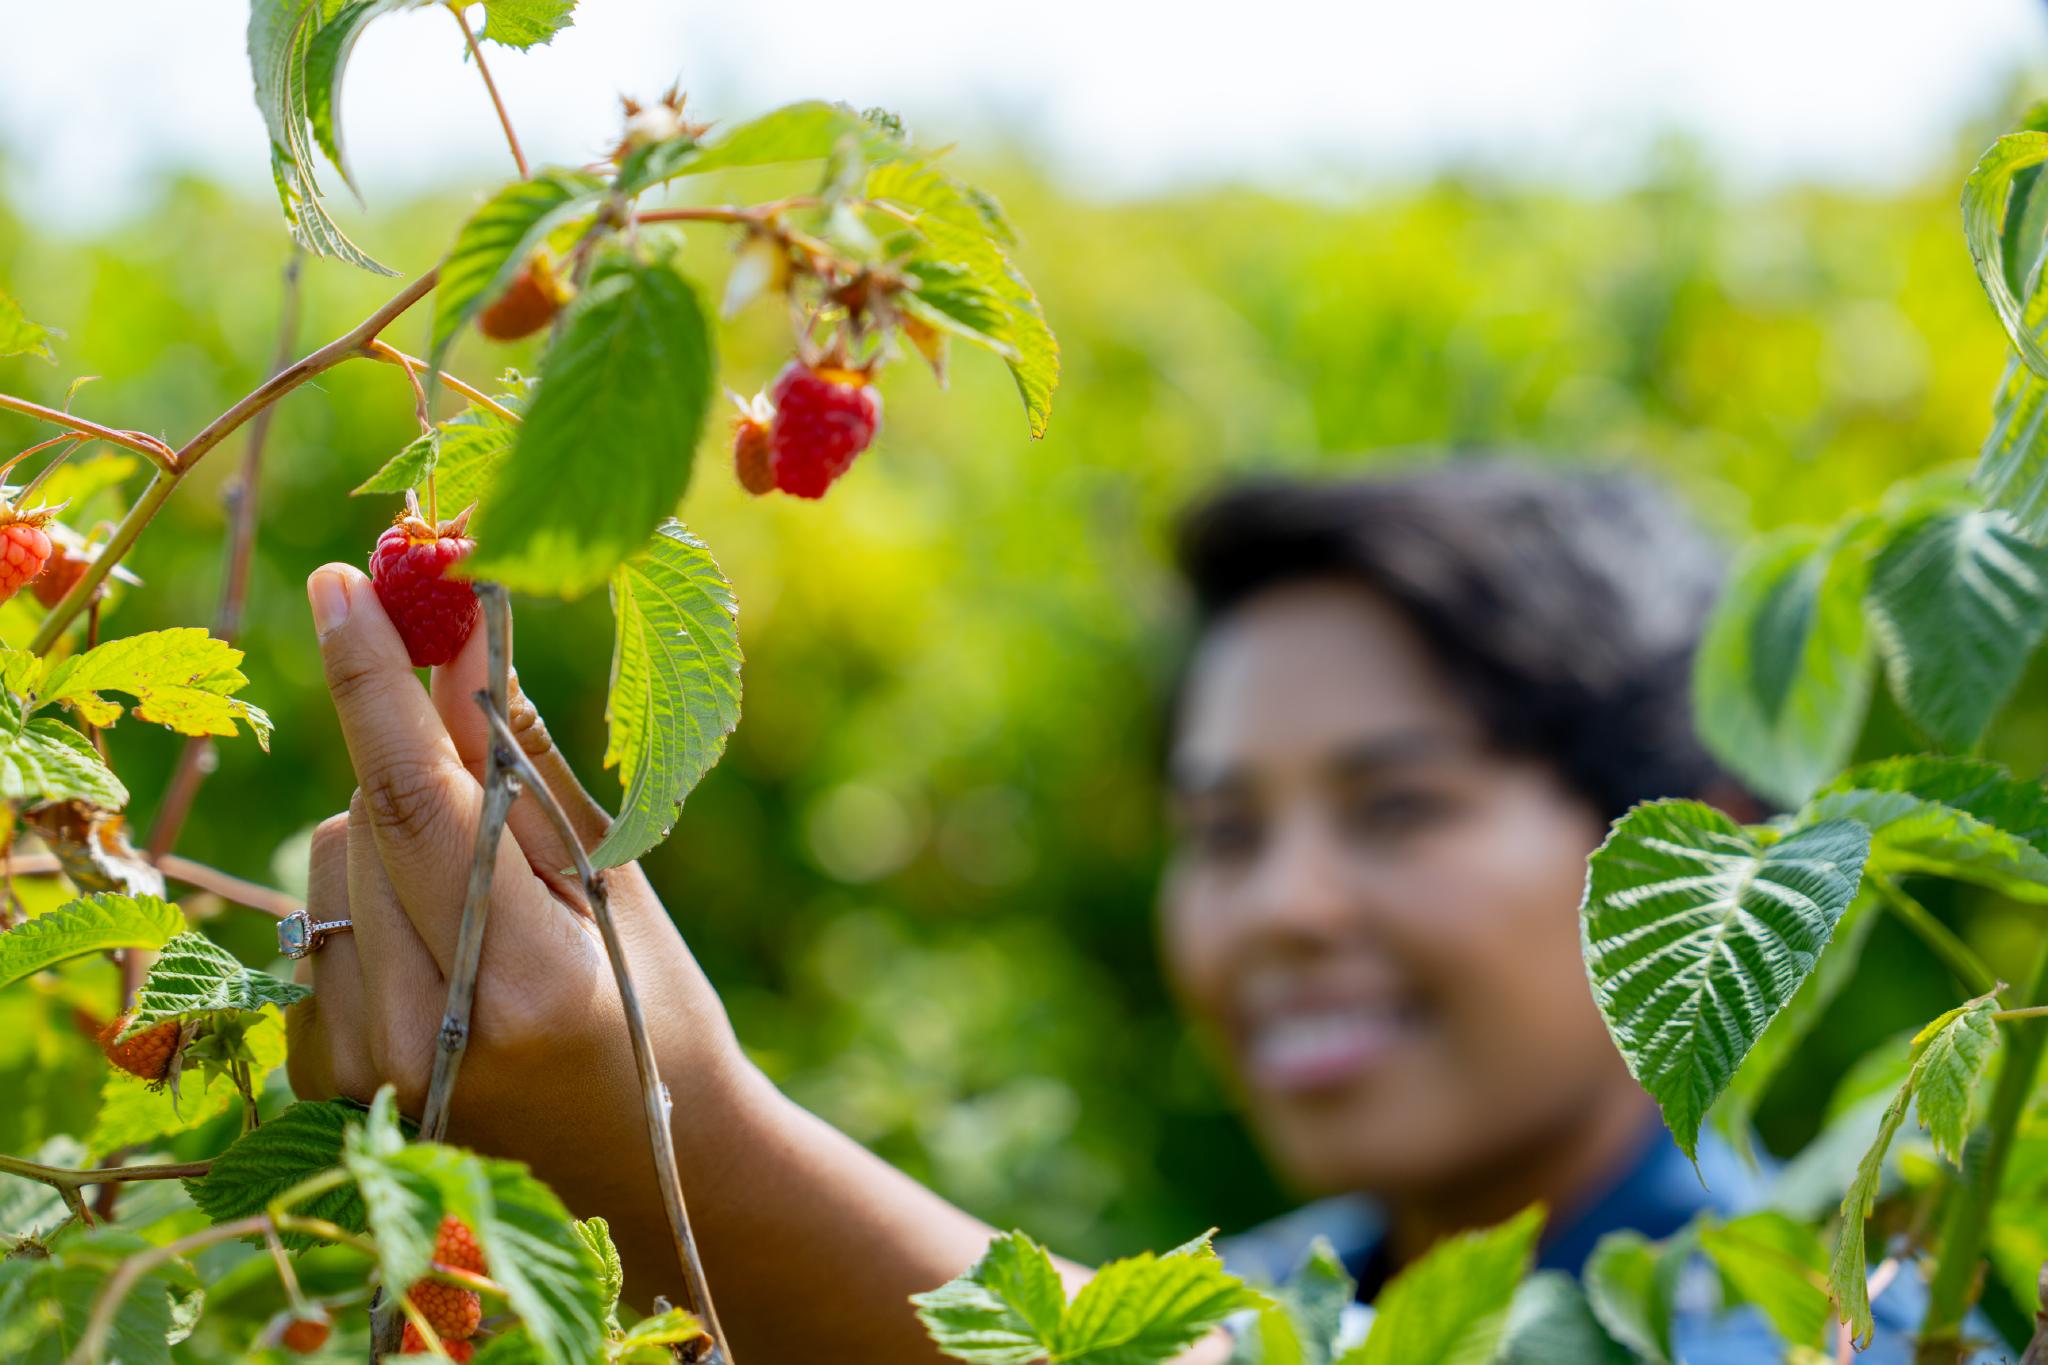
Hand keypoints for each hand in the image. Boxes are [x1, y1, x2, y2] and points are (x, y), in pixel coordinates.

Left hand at [284, 561, 746, 1288]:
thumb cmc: (654, 1011)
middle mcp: (422, 1030)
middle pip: (361, 817)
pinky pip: (309, 926)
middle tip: (492, 801)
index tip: (342, 581)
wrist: (646, 1168)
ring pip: (323, 863)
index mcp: (523, 980)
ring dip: (386, 843)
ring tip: (474, 908)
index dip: (372, 680)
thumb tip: (456, 640)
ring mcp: (362, 1070)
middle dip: (412, 771)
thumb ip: (521, 767)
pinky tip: (433, 958)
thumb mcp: (612, 886)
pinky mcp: (323, 1081)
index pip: (417, 798)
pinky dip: (363, 908)